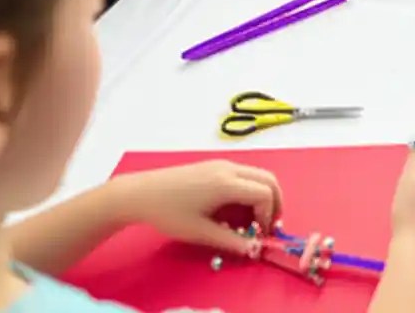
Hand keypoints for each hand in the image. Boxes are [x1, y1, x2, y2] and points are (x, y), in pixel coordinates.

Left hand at [111, 161, 282, 256]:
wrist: (140, 193)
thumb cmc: (168, 213)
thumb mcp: (200, 232)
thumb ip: (231, 241)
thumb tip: (253, 249)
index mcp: (227, 183)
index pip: (265, 194)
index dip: (269, 215)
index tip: (259, 233)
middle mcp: (229, 168)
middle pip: (268, 179)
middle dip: (274, 202)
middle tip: (266, 224)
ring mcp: (222, 164)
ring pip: (257, 175)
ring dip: (262, 195)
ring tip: (252, 219)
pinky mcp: (215, 166)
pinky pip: (244, 174)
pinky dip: (250, 189)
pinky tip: (236, 209)